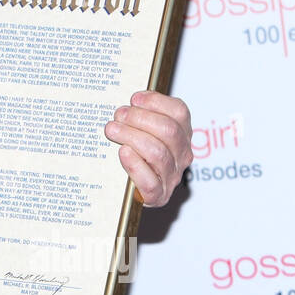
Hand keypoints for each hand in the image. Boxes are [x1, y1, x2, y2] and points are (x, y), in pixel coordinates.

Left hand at [104, 90, 192, 207]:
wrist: (133, 191)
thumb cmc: (137, 156)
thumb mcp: (143, 131)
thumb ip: (140, 115)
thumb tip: (127, 104)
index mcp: (182, 134)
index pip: (179, 112)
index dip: (156, 101)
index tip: (134, 99)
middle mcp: (182, 154)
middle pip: (169, 130)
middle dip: (140, 118)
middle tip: (119, 115)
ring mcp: (172, 176)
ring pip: (158, 152)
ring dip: (132, 137)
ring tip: (112, 130)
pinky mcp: (158, 195)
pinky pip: (150, 180)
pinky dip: (135, 164)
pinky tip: (123, 153)